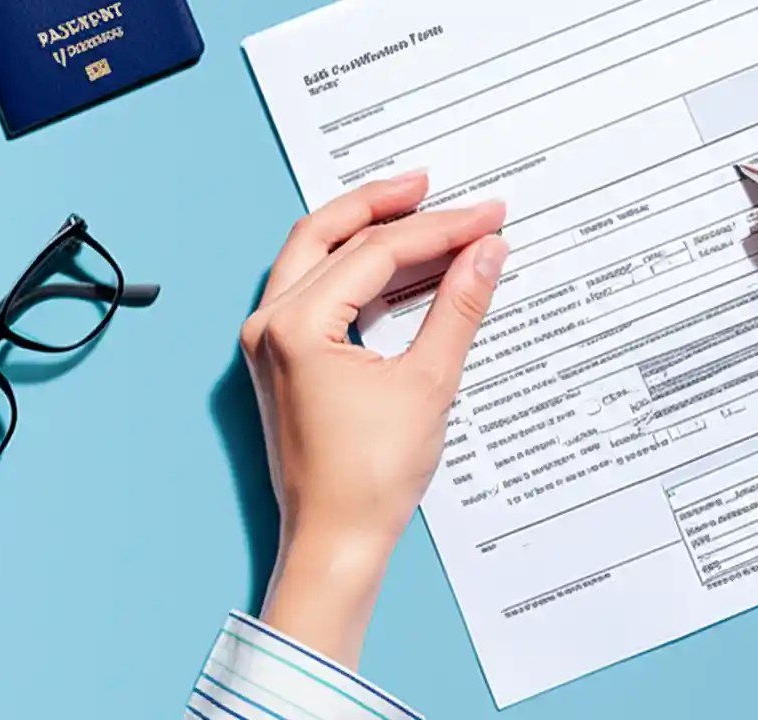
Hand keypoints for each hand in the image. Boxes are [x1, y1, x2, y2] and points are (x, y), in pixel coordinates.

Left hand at [239, 170, 507, 663]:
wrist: (336, 543)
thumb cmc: (368, 481)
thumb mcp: (428, 385)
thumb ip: (458, 309)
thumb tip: (486, 254)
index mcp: (296, 326)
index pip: (375, 253)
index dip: (439, 230)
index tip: (487, 218)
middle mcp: (270, 324)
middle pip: (326, 233)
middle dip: (384, 204)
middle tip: (434, 184)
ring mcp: (271, 342)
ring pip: (314, 257)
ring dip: (367, 232)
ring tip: (421, 213)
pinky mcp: (284, 360)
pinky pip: (317, 292)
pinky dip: (357, 272)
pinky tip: (400, 268)